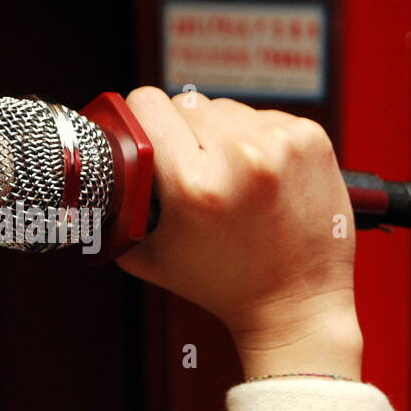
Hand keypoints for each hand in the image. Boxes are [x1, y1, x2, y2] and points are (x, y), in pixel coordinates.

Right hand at [116, 87, 361, 378]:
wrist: (296, 305)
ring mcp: (282, 145)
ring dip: (225, 137)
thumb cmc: (223, 285)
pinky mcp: (312, 139)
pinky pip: (267, 118)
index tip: (150, 143)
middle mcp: (241, 156)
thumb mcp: (147, 252)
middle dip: (186, 136)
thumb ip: (116, 202)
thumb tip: (98, 159)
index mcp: (194, 182)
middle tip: (199, 177)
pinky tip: (266, 180)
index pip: (147, 105)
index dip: (142, 124)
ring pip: (229, 110)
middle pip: (188, 105)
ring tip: (236, 183)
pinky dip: (261, 141)